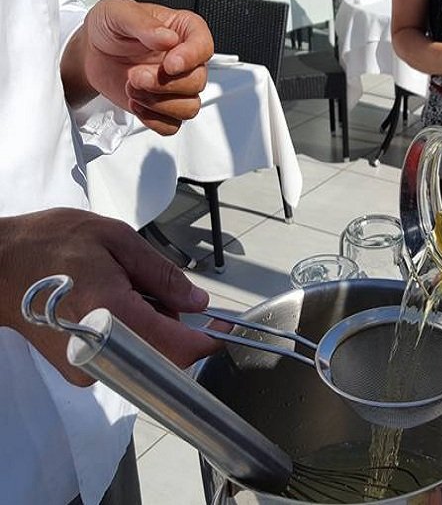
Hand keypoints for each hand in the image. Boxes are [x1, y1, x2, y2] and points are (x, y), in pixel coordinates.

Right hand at [1, 208, 223, 385]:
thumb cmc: (47, 245)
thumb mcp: (116, 240)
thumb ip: (162, 274)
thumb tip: (196, 301)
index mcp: (112, 311)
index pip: (179, 346)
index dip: (210, 340)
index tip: (226, 329)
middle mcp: (99, 348)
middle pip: (165, 354)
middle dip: (173, 322)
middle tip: (149, 286)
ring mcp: (86, 364)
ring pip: (146, 355)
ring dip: (150, 325)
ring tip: (121, 289)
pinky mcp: (79, 369)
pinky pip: (124, 356)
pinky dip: (130, 332)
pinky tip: (108, 305)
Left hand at [62, 0, 213, 135]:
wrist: (90, 52)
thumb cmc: (109, 28)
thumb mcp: (118, 13)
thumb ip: (143, 23)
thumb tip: (168, 38)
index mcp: (183, 31)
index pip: (204, 45)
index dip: (191, 58)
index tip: (169, 64)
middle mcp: (186, 60)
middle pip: (198, 81)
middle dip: (164, 84)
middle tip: (136, 75)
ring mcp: (177, 86)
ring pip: (190, 107)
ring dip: (158, 104)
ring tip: (133, 88)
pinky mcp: (164, 107)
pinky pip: (173, 125)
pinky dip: (154, 120)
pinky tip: (137, 103)